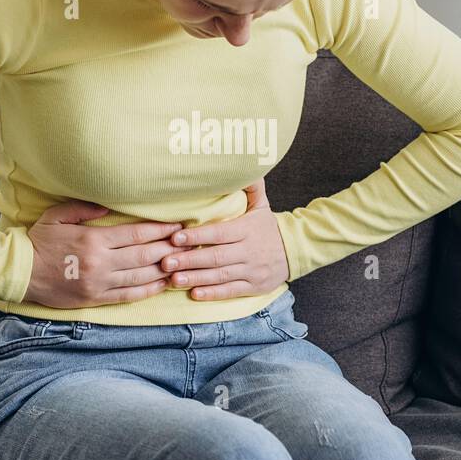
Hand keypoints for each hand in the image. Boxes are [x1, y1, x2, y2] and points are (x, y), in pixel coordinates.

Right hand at [24, 200, 184, 307]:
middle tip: (189, 243)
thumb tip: (109, 206)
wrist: (19, 272)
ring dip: (165, 269)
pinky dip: (148, 290)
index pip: (136, 234)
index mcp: (93, 240)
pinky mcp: (96, 299)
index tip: (178, 226)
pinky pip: (128, 295)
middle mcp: (100, 263)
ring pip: (141, 277)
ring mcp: (99, 284)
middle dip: (170, 248)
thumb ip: (84, 209)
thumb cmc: (38, 241)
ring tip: (183, 262)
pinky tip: (163, 283)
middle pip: (144, 255)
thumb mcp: (57, 216)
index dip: (160, 230)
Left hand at [158, 178, 290, 300]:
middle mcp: (249, 251)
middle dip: (189, 260)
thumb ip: (251, 187)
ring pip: (221, 276)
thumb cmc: (268, 228)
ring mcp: (251, 270)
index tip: (176, 237)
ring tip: (173, 279)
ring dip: (196, 278)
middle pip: (216, 256)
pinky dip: (212, 294)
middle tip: (166, 261)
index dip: (197, 236)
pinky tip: (194, 294)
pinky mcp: (253, 287)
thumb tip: (244, 165)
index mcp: (247, 229)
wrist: (295, 251)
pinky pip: (231, 291)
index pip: (219, 233)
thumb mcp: (262, 205)